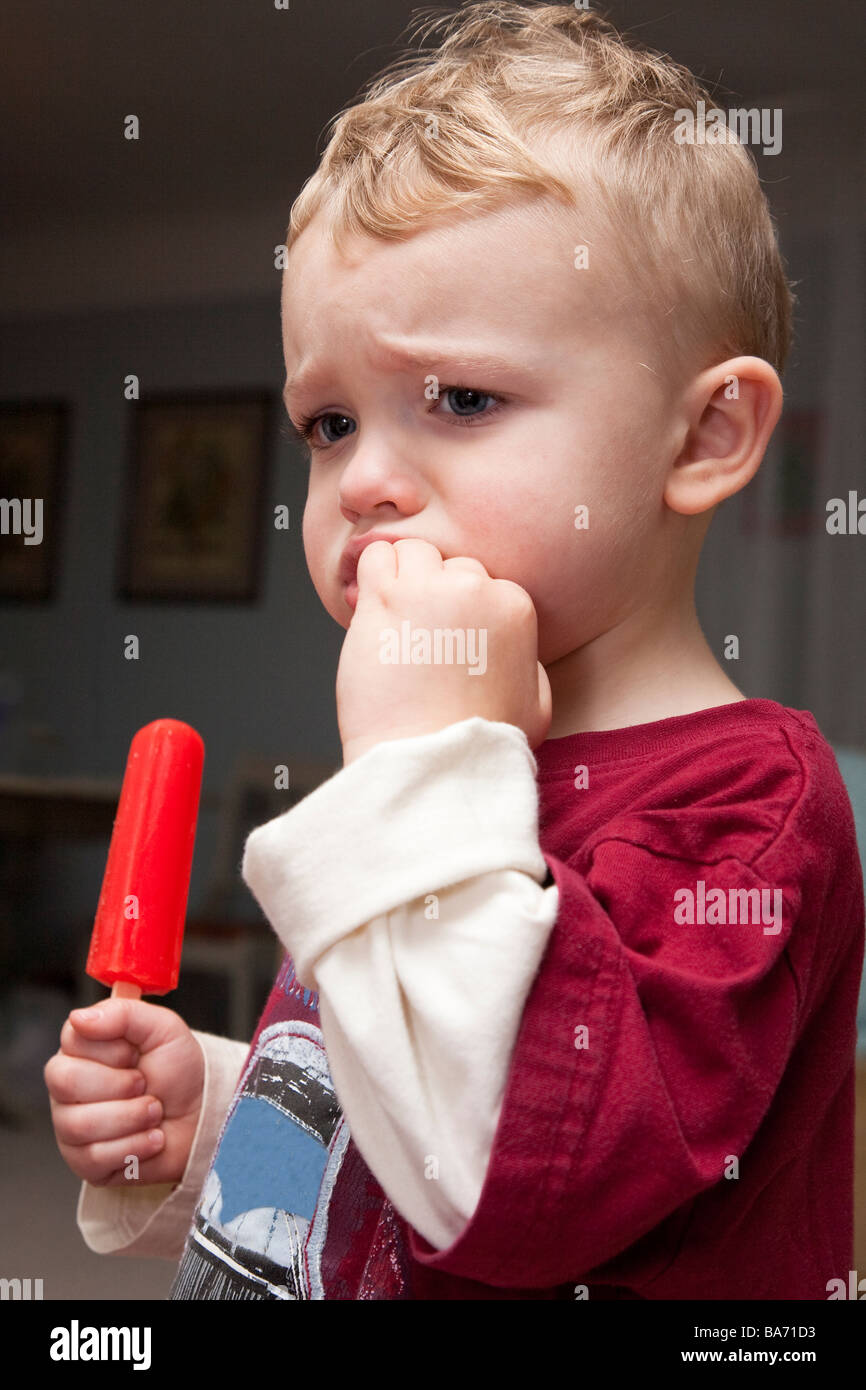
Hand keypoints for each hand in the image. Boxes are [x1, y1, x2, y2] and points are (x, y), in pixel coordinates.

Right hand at [44, 999, 204, 1187]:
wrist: (202, 1117)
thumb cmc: (180, 1072)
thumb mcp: (164, 1029)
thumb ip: (124, 1013)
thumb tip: (80, 1017)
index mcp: (84, 1049)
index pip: (71, 1040)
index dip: (111, 1049)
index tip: (135, 1053)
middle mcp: (69, 1087)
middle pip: (67, 1082)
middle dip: (121, 1086)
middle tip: (145, 1085)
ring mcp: (70, 1126)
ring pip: (80, 1124)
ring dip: (133, 1117)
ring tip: (154, 1112)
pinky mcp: (84, 1161)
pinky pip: (95, 1157)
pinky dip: (135, 1146)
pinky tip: (150, 1138)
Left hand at [337, 539, 550, 763]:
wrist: (434, 761)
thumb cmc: (482, 744)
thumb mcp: (535, 705)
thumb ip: (529, 665)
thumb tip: (515, 650)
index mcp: (514, 607)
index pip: (483, 582)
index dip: (460, 612)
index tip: (446, 640)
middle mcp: (474, 589)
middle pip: (449, 566)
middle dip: (433, 594)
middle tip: (420, 635)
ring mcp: (426, 590)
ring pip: (412, 553)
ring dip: (401, 580)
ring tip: (394, 620)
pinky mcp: (383, 600)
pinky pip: (374, 556)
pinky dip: (370, 575)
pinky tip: (371, 607)